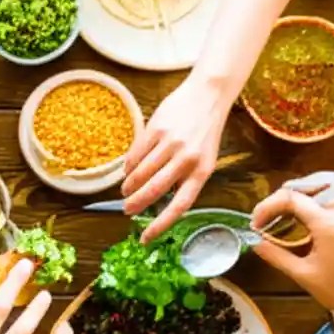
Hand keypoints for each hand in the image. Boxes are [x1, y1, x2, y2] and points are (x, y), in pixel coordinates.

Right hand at [121, 74, 231, 243]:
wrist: (207, 95)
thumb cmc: (205, 131)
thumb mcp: (204, 159)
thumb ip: (186, 178)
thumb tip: (164, 199)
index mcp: (201, 172)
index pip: (179, 206)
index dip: (160, 225)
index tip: (145, 238)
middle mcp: (186, 159)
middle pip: (154, 190)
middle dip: (136, 204)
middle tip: (126, 210)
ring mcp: (170, 143)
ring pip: (141, 173)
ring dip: (130, 185)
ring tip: (125, 190)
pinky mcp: (156, 129)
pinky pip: (136, 154)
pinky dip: (129, 166)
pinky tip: (127, 170)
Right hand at [250, 188, 333, 327]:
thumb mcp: (304, 276)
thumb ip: (276, 256)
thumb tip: (254, 242)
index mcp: (324, 222)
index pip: (289, 197)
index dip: (266, 207)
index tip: (254, 227)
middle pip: (305, 186)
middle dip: (279, 198)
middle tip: (265, 219)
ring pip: (317, 191)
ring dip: (295, 199)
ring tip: (278, 218)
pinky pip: (325, 203)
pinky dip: (307, 207)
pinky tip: (298, 226)